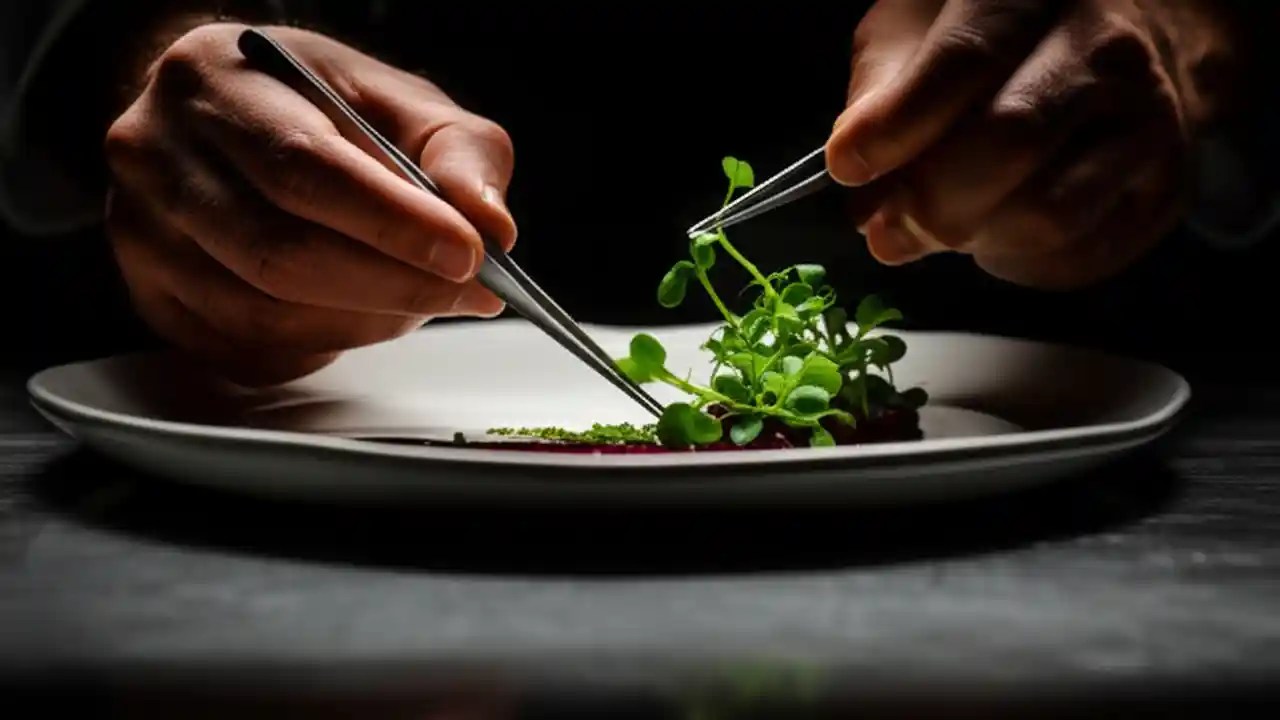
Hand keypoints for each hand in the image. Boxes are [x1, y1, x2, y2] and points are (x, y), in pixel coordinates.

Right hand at [104, 24, 515, 384]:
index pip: (303, 166)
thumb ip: (458, 152)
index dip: (392, 223)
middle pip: (280, 253)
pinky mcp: (151, 298)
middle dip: (393, 285)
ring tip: (418, 297)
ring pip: (265, 314)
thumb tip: (490, 226)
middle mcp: (156, 154)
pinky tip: (356, 312)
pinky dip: (323, 345)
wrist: (230, 121)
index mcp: (214, 80)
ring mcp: (140, 233)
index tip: (466, 253)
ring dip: (364, 321)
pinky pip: (250, 352)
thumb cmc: (314, 107)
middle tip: (467, 290)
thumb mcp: (397, 101)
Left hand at [825, 0, 1236, 288]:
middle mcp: (1105, 43)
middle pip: (1009, 141)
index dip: (898, 122)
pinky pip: (1074, 253)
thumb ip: (881, 88)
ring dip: (972, 238)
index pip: (965, 56)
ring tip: (944, 223)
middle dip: (929, 200)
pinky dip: (1012, 259)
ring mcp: (1148, 116)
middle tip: (887, 225)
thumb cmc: (996, 41)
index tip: (849, 165)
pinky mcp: (1164, 186)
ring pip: (1046, 213)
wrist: (1126, 46)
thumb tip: (857, 169)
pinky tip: (995, 228)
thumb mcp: (919, 31)